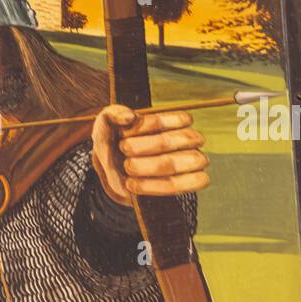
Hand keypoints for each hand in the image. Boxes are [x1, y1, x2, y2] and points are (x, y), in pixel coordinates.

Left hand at [91, 106, 208, 206]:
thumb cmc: (115, 146)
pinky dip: (154, 186)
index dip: (148, 125)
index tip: (124, 133)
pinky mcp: (193, 182)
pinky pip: (183, 185)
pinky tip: (133, 184)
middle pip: (176, 140)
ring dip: (149, 167)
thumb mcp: (106, 126)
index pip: (176, 118)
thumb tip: (129, 117)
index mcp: (175, 121)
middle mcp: (189, 139)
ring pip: (177, 163)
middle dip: (146, 146)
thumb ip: (113, 114)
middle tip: (125, 149)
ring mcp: (194, 160)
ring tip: (128, 167)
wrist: (112, 175)